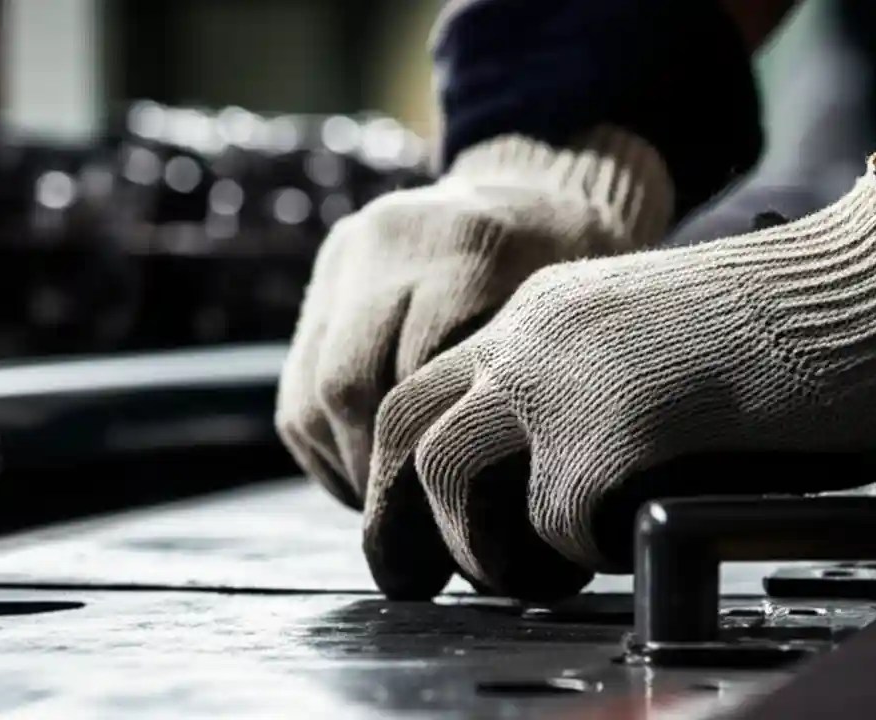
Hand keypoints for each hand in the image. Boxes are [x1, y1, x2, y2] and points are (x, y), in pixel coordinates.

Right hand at [277, 128, 671, 507]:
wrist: (540, 182)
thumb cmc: (578, 265)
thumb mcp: (575, 312)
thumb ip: (530, 382)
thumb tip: (496, 504)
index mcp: (471, 242)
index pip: (416, 375)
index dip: (426, 460)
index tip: (452, 518)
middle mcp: (392, 239)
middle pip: (348, 384)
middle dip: (378, 472)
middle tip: (414, 531)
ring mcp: (349, 252)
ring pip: (310, 392)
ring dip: (345, 467)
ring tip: (393, 510)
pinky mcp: (326, 272)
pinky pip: (297, 386)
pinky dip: (327, 446)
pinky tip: (371, 472)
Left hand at [364, 164, 875, 600]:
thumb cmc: (795, 323)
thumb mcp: (653, 339)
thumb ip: (589, 388)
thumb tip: (544, 480)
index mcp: (545, 312)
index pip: (429, 387)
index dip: (410, 466)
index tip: (426, 525)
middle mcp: (535, 335)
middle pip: (403, 428)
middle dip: (397, 519)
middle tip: (416, 579)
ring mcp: (565, 378)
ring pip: (448, 480)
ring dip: (484, 551)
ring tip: (544, 575)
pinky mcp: (614, 432)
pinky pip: (559, 524)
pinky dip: (587, 552)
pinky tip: (635, 541)